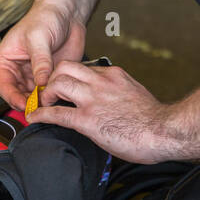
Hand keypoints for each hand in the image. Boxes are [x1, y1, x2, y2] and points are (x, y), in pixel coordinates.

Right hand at [0, 3, 86, 110]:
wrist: (66, 14)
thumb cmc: (45, 18)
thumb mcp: (39, 38)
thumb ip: (40, 62)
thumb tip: (41, 83)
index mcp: (4, 60)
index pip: (3, 85)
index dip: (12, 97)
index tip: (24, 104)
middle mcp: (15, 72)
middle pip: (16, 96)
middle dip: (27, 103)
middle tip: (39, 108)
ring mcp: (31, 77)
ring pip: (31, 99)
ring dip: (40, 102)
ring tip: (50, 102)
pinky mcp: (46, 80)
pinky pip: (46, 95)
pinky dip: (51, 98)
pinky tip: (58, 96)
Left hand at [28, 61, 178, 163]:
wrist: (165, 131)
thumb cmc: (156, 120)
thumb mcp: (136, 95)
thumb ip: (121, 94)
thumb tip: (114, 102)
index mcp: (114, 75)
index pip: (85, 68)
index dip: (72, 78)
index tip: (68, 87)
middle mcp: (101, 82)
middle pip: (65, 67)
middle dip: (52, 78)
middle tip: (50, 92)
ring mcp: (93, 100)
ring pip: (57, 84)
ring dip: (46, 94)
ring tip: (43, 104)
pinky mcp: (88, 120)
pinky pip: (57, 114)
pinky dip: (41, 115)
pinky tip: (34, 118)